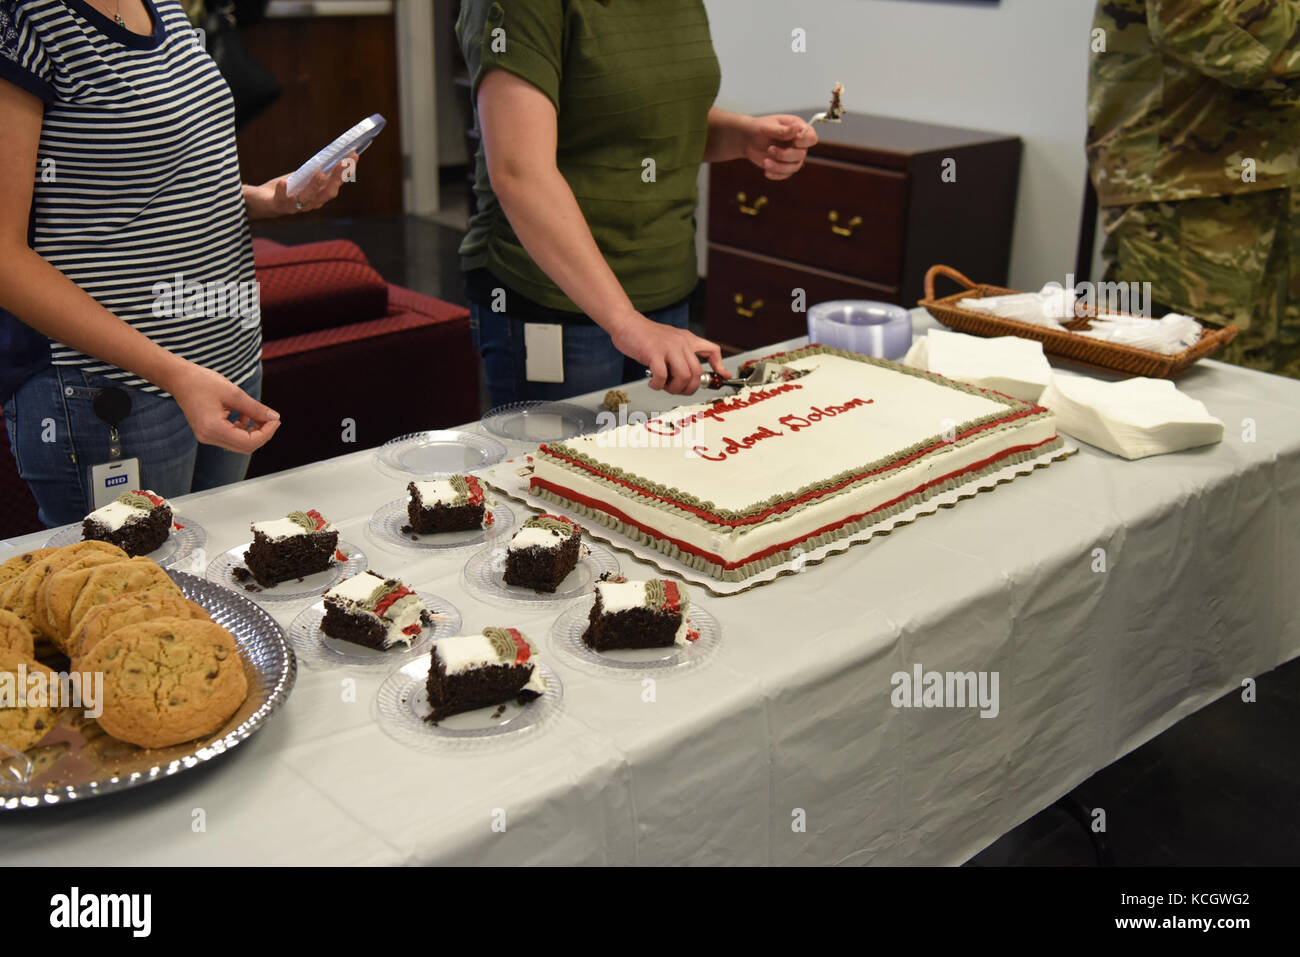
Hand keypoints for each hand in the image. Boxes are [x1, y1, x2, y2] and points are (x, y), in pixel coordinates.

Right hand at [164, 360, 281, 453]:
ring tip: (260, 414)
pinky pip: (230, 437)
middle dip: (262, 433)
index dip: (267, 433)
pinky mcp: (207, 432)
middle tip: (271, 418)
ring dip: (253, 431)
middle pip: (245, 447)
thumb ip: (255, 408)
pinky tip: (245, 414)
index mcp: (213, 429)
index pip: (249, 442)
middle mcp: (208, 437)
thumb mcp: (234, 393)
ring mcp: (206, 436)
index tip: (275, 419)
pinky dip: (242, 428)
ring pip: (239, 443)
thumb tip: (274, 417)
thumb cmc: (202, 381)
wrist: (178, 378)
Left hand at [243, 151, 357, 218]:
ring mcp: (295, 206)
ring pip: (308, 199)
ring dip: (315, 186)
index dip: (345, 171)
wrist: (262, 201)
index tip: (353, 156)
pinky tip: (283, 182)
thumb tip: (330, 155)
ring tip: (320, 173)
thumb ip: (315, 171)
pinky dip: (283, 191)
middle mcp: (310, 204)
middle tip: (342, 162)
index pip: (336, 184)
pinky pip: (282, 200)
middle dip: (336, 178)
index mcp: (318, 196)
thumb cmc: (285, 188)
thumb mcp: (302, 178)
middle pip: (327, 193)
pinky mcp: (278, 206)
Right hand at [608, 312, 731, 395]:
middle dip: (688, 388)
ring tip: (664, 386)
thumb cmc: (646, 337)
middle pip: (697, 372)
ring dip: (674, 388)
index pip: (712, 350)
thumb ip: (681, 354)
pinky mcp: (654, 353)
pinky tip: (652, 382)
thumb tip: (688, 374)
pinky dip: (658, 385)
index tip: (722, 377)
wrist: (627, 324)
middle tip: (676, 389)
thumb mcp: (670, 341)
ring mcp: (668, 347)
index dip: (720, 366)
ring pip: (683, 376)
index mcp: (687, 339)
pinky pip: (662, 376)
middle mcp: (681, 342)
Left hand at [743, 115, 817, 180]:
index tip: (794, 140)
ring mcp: (792, 156)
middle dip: (785, 154)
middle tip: (770, 149)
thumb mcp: (769, 127)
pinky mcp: (784, 167)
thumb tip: (796, 127)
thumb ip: (783, 130)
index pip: (811, 138)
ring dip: (779, 167)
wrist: (748, 139)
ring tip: (766, 162)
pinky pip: (785, 174)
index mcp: (798, 129)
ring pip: (794, 167)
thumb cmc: (759, 128)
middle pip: (801, 154)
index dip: (805, 141)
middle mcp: (798, 144)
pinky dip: (776, 174)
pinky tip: (766, 171)